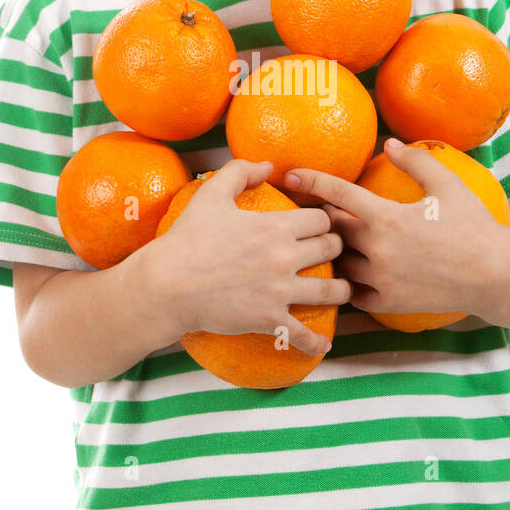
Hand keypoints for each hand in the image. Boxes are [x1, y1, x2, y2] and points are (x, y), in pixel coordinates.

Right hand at [152, 157, 351, 356]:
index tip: (321, 227)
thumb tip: (269, 165)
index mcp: (275, 226)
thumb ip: (240, 171)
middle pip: (333, 249)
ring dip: (342, 291)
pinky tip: (323, 345)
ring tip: (342, 291)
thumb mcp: (210, 195)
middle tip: (334, 254)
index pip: (322, 220)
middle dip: (337, 249)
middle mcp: (284, 257)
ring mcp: (279, 291)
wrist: (166, 285)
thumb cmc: (187, 239)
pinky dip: (316, 342)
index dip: (325, 221)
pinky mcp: (269, 320)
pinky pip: (303, 334)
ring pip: (333, 291)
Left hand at [284, 140, 509, 318]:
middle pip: (333, 229)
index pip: (337, 194)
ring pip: (339, 262)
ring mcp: (381, 279)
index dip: (311, 180)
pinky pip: (352, 293)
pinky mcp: (387, 302)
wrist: (495, 275)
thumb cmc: (474, 226)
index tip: (290, 174)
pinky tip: (350, 272)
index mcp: (388, 217)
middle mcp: (378, 249)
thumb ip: (416, 161)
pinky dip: (348, 281)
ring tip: (332, 242)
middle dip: (325, 218)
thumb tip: (389, 143)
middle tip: (322, 211)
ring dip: (335, 251)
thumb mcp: (448, 185)